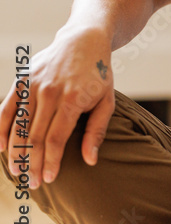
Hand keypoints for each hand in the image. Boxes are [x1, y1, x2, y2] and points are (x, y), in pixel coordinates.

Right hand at [0, 26, 115, 186]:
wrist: (83, 40)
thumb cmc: (98, 74)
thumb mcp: (107, 100)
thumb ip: (97, 130)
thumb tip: (90, 160)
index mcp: (73, 99)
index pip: (56, 139)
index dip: (51, 161)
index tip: (49, 179)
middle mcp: (50, 93)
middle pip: (35, 137)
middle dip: (33, 163)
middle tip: (32, 184)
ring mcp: (33, 86)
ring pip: (18, 127)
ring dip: (15, 152)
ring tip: (17, 172)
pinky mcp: (21, 81)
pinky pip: (6, 109)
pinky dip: (0, 130)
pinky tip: (1, 148)